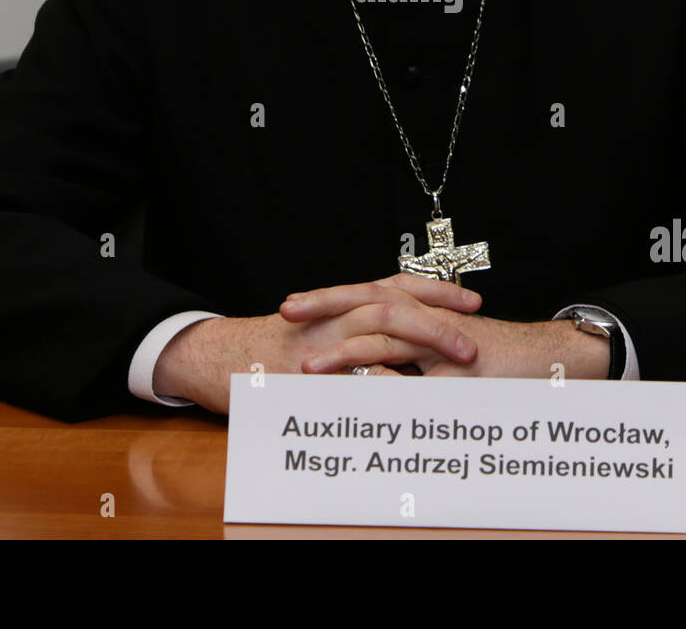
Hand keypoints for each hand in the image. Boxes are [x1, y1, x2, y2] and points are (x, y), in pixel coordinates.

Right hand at [152, 273, 482, 412]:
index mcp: (340, 306)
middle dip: (437, 324)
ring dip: (419, 352)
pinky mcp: (301, 377)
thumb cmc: (271, 347)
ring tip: (453, 368)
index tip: (472, 302)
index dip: (436, 292)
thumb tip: (405, 347)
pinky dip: (379, 388)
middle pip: (393, 309)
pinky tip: (408, 398)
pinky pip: (346, 382)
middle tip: (471, 343)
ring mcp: (317, 346)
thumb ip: (356, 333)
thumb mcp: (318, 330)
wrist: (213, 356)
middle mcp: (331, 319)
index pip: (395, 287)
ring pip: (376, 338)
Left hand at [284, 278, 610, 380]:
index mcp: (419, 311)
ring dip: (337, 341)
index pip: (368, 297)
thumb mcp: (443, 370)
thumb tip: (371, 382)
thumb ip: (408, 371)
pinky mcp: (446, 351)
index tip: (298, 309)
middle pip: (365, 296)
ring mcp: (434, 329)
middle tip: (285, 308)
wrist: (545, 359)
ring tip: (303, 358)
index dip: (333, 300)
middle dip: (323, 302)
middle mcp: (423, 312)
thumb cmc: (499, 367)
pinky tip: (349, 375)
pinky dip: (370, 362)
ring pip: (377, 322)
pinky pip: (400, 353)